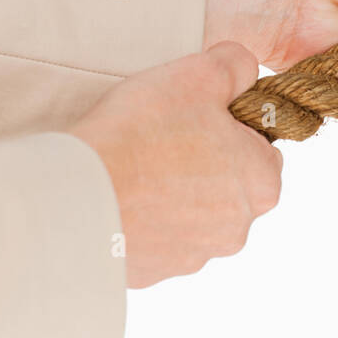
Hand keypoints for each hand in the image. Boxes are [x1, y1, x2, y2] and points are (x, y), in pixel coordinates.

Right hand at [69, 42, 281, 288]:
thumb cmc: (143, 132)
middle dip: (202, 161)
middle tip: (161, 137)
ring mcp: (195, 256)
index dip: (229, 126)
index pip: (260, 147)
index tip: (194, 116)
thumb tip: (243, 70)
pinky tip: (119, 196)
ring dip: (172, 193)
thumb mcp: (199, 74)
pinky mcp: (154, 272)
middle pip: (228, 183)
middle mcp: (237, 228)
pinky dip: (143, 219)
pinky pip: (156, 238)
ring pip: (192, 214)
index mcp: (262, 183)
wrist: (75, 197)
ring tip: (135, 166)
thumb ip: (237, 65)